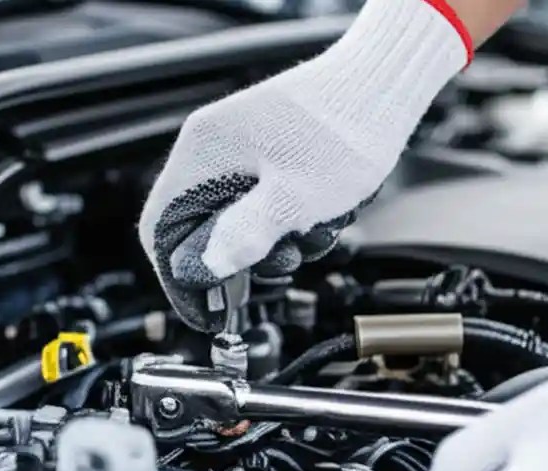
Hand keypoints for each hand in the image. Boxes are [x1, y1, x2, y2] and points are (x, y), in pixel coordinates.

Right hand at [139, 0, 470, 331]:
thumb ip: (243, 238)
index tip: (208, 308)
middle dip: (241, 260)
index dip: (181, 278)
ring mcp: (242, 148)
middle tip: (275, 271)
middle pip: (200, 230)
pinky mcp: (271, 152)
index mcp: (203, 152)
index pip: (160, 231)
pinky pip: (264, 203)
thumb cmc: (346, 128)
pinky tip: (322, 215)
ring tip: (311, 234)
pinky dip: (292, 222)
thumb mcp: (294, 199)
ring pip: (237, 221)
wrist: (387, 85)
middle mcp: (214, 147)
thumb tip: (204, 272)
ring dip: (275, 242)